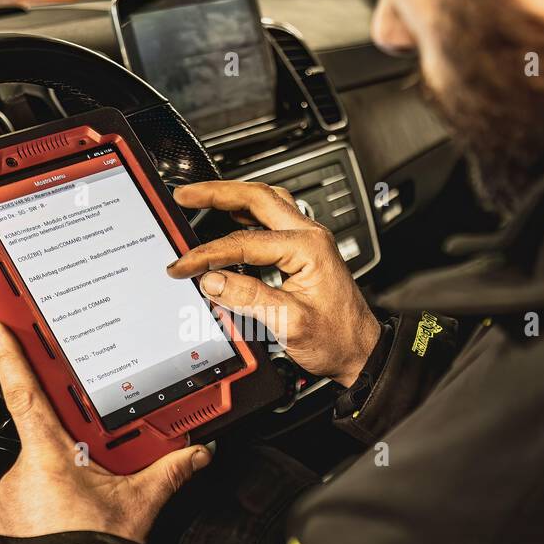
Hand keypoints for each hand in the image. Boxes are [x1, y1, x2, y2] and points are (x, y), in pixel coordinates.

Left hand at [0, 321, 212, 542]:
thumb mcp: (138, 503)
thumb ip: (168, 471)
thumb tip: (195, 452)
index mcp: (48, 455)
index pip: (25, 392)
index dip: (10, 356)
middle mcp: (20, 473)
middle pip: (45, 442)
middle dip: (72, 455)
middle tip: (94, 477)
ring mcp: (9, 501)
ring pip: (37, 476)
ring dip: (61, 485)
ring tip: (88, 510)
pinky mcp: (4, 526)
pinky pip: (27, 504)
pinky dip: (48, 509)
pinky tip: (71, 524)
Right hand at [169, 181, 379, 387]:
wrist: (360, 351)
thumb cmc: (337, 339)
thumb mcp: (290, 322)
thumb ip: (249, 297)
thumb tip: (212, 280)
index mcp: (308, 247)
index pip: (244, 242)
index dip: (207, 253)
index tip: (183, 265)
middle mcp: (310, 236)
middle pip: (257, 197)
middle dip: (216, 192)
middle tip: (185, 194)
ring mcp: (309, 241)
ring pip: (266, 202)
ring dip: (232, 196)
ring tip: (202, 197)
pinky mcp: (304, 252)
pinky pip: (272, 220)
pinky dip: (246, 214)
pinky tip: (231, 217)